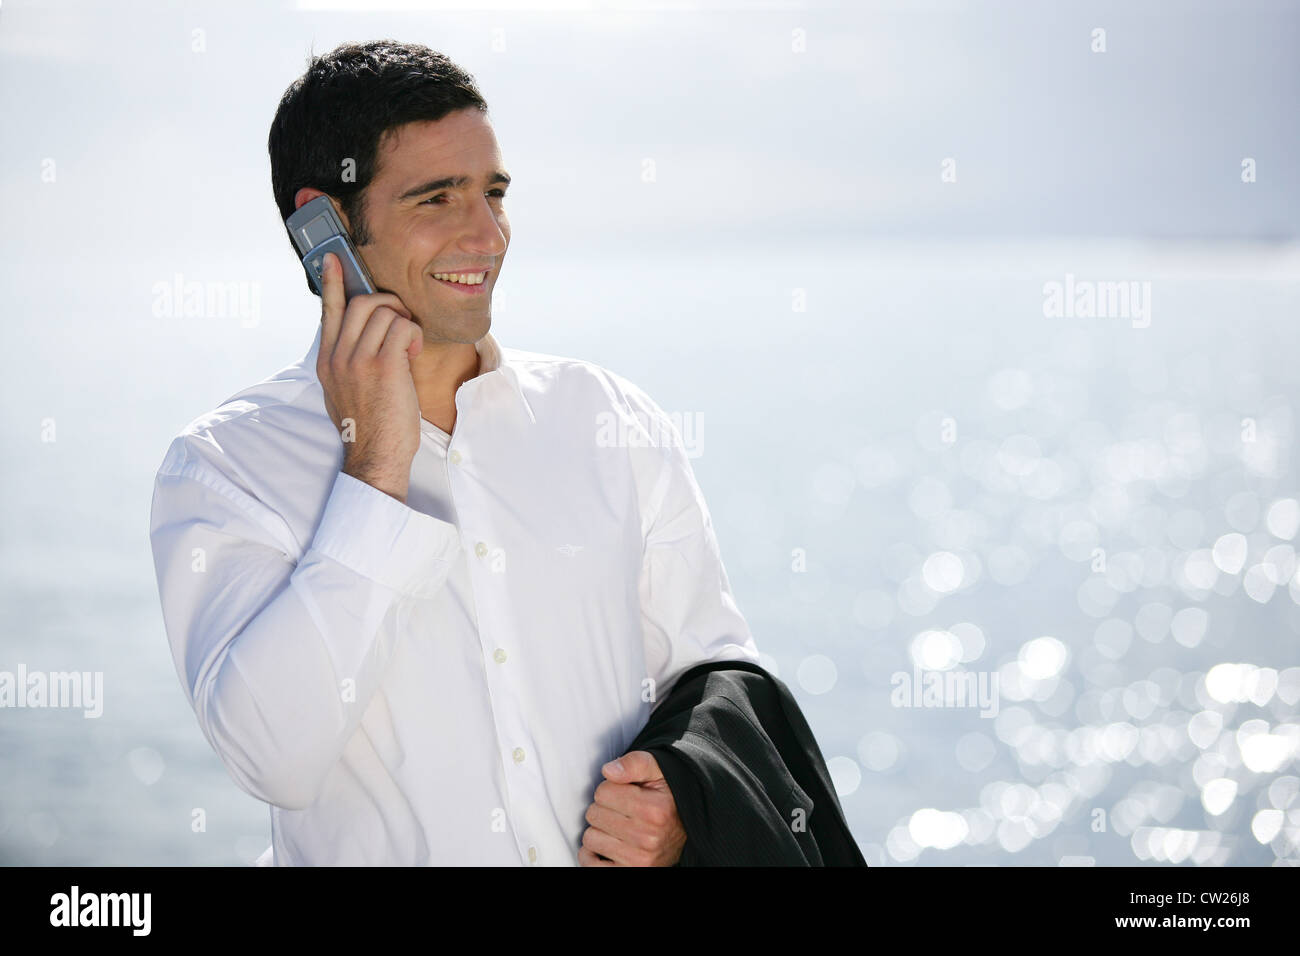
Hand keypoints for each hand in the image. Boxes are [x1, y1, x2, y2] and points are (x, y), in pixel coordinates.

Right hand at [317, 251, 422, 502]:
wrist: (376, 456)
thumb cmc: (369, 426)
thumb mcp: (343, 391)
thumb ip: (346, 362)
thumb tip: (358, 339)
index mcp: (327, 361)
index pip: (329, 311)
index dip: (333, 282)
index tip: (333, 259)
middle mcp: (338, 357)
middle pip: (362, 302)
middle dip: (389, 303)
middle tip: (403, 324)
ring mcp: (358, 360)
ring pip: (385, 312)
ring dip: (406, 323)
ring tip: (410, 349)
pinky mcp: (383, 366)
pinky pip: (403, 327)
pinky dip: (415, 336)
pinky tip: (415, 355)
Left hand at [578, 750, 685, 866]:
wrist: (687, 828)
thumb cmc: (667, 797)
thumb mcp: (657, 771)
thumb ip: (634, 763)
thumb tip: (608, 771)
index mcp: (655, 809)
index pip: (603, 791)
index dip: (610, 789)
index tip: (623, 793)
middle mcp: (649, 836)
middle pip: (594, 814)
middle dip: (603, 809)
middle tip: (620, 810)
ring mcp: (639, 859)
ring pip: (590, 838)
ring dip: (599, 831)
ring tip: (617, 828)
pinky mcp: (632, 871)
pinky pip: (590, 864)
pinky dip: (591, 854)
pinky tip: (606, 845)